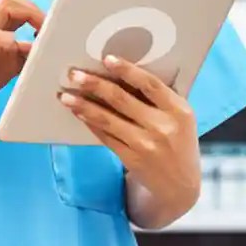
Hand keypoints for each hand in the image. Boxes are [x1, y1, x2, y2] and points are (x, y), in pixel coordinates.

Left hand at [59, 55, 200, 214]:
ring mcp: (146, 145)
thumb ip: (159, 98)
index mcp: (179, 111)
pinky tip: (78, 113)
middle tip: (74, 74)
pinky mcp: (132, 159)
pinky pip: (105, 136)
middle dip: (94, 84)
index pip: (150, 84)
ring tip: (65, 96)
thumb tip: (120, 72)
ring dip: (83, 106)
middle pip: (122, 99)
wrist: (181, 186)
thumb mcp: (180, 118)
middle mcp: (164, 127)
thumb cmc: (178, 141)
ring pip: (108, 119)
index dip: (127, 70)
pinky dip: (90, 123)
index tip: (106, 58)